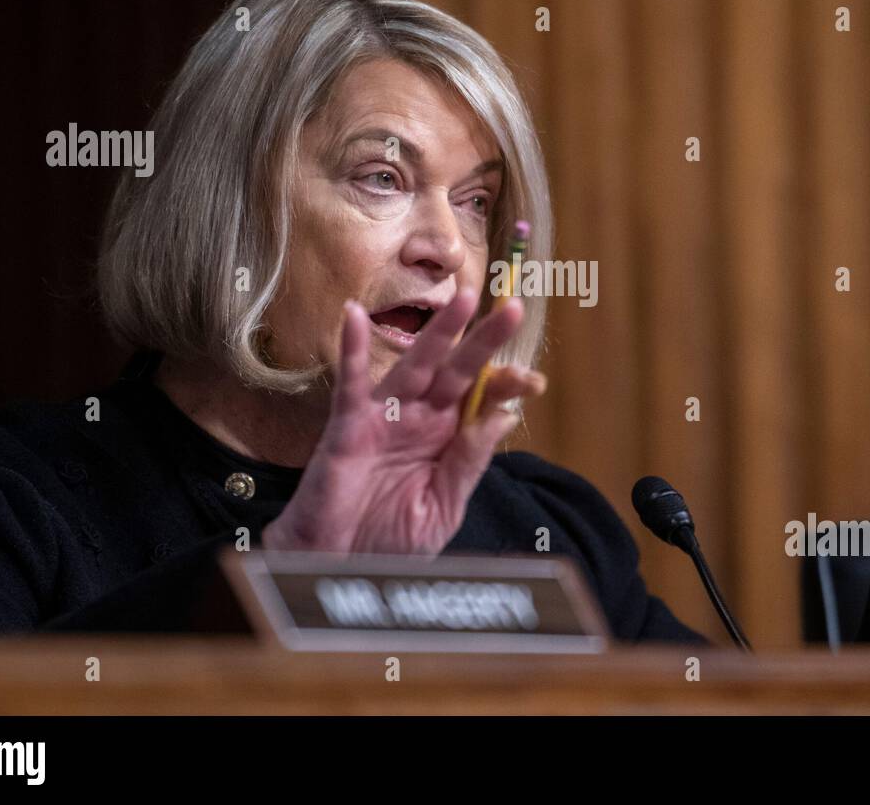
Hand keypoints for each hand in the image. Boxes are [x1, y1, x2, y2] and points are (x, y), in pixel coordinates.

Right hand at [261, 288, 546, 554]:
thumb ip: (468, 463)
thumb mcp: (442, 507)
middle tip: (513, 309)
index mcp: (445, 440)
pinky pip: (351, 385)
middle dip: (484, 342)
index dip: (505, 386)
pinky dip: (352, 350)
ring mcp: (383, 419)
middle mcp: (418, 420)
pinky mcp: (347, 428)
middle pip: (457, 372)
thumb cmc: (386, 541)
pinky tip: (354, 315)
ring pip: (415, 367)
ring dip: (438, 333)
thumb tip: (505, 418)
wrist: (335, 570)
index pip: (481, 401)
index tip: (535, 380)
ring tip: (463, 299)